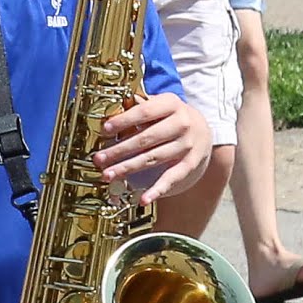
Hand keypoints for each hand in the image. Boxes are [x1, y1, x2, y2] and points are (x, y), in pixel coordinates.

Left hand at [92, 91, 210, 204]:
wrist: (202, 130)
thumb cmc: (171, 117)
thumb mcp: (159, 105)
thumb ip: (139, 108)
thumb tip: (110, 116)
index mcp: (171, 104)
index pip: (145, 112)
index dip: (124, 121)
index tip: (106, 130)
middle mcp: (182, 124)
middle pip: (146, 138)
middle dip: (120, 150)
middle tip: (100, 158)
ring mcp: (187, 145)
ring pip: (153, 158)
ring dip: (128, 168)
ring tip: (109, 174)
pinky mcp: (190, 164)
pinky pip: (171, 178)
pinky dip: (157, 190)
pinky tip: (143, 198)